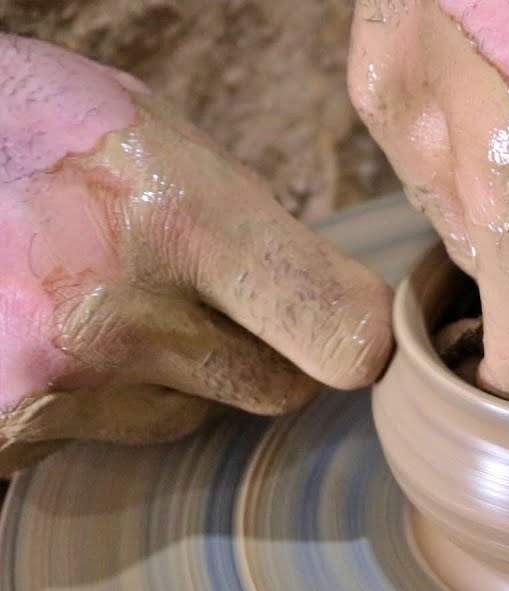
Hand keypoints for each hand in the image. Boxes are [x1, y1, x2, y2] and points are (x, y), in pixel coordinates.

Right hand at [0, 35, 393, 475]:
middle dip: (269, 349)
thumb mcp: (147, 131)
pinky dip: (90, 396)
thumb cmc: (25, 127)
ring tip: (98, 292)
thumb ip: (242, 218)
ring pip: (188, 413)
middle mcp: (117, 316)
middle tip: (217, 295)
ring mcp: (51, 386)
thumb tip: (329, 292)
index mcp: (174, 217)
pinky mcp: (2, 433)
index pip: (343, 333)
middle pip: (279, 387)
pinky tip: (42, 327)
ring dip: (170, 370)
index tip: (361, 328)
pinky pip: (101, 434)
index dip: (362, 335)